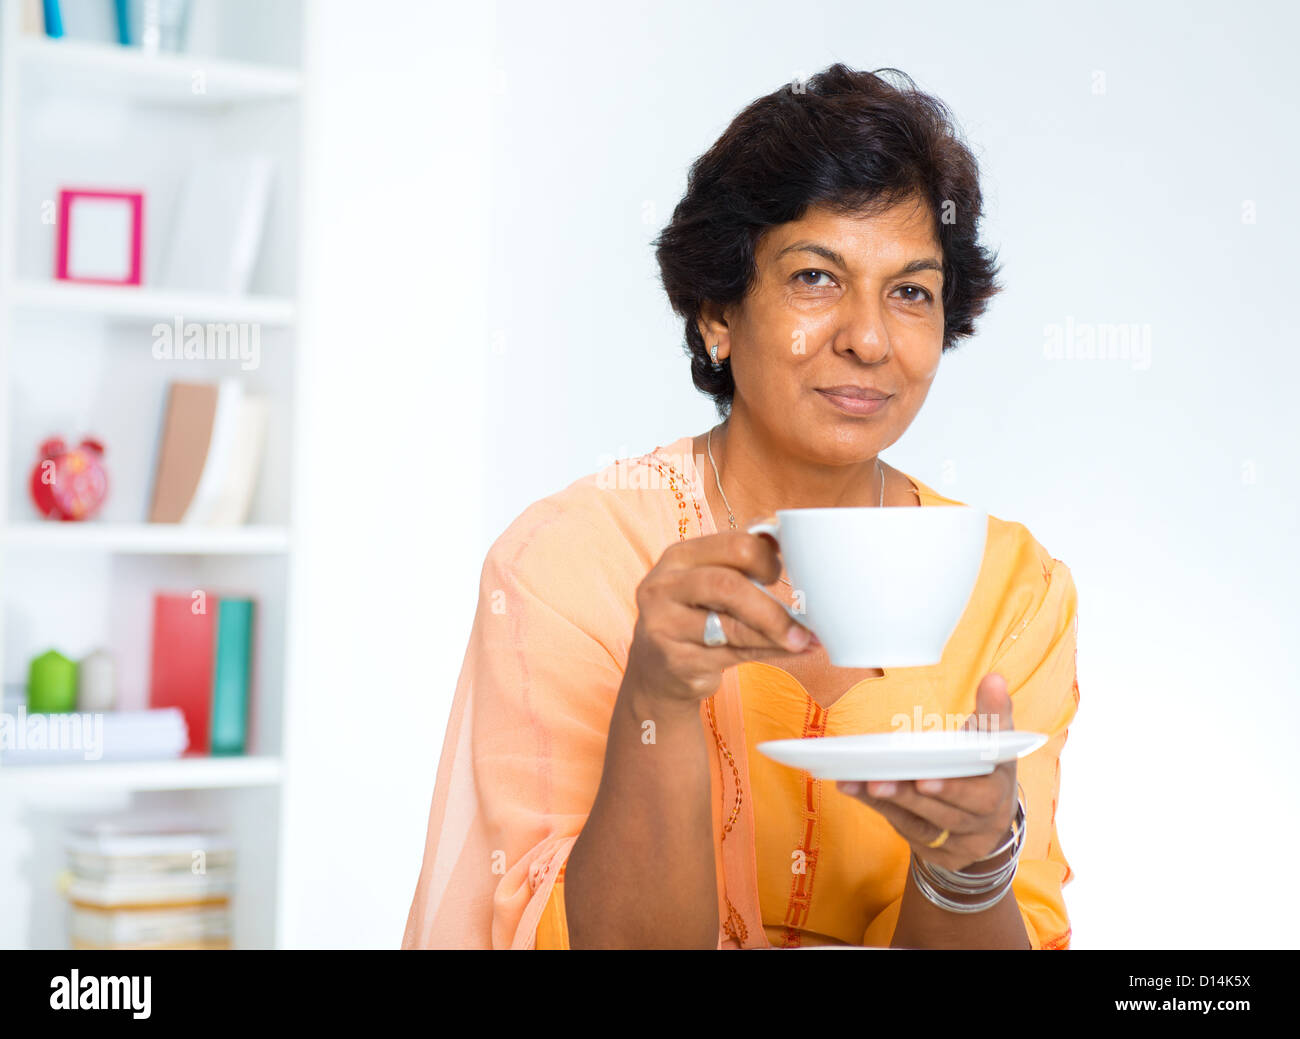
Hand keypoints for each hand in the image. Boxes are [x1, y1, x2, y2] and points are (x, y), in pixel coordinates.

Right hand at [621, 528, 819, 708]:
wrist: (657, 669)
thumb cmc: (694, 616)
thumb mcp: (708, 579)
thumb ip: (740, 559)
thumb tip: (785, 534)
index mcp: (679, 556)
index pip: (732, 545)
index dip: (766, 558)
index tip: (780, 574)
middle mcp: (664, 587)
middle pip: (727, 586)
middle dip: (771, 607)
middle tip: (800, 622)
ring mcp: (665, 625)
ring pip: (733, 627)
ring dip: (776, 634)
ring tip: (804, 640)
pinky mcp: (676, 661)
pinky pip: (733, 655)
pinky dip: (769, 653)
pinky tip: (791, 652)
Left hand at [836, 672, 1018, 872]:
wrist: (990, 820)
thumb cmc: (986, 768)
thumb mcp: (995, 741)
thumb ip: (994, 712)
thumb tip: (994, 678)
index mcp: (1000, 792)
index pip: (981, 792)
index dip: (953, 788)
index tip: (924, 778)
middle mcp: (983, 823)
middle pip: (946, 814)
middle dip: (911, 798)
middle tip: (879, 780)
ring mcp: (960, 843)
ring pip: (922, 825)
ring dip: (888, 802)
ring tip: (858, 780)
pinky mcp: (937, 852)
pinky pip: (905, 829)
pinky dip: (879, 807)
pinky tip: (854, 786)